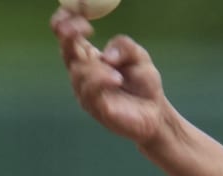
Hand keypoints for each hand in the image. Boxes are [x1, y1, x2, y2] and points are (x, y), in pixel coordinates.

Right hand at [51, 8, 171, 145]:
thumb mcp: (140, 57)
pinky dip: (101, 81)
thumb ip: (125, 46)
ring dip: (97, 68)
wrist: (157, 114)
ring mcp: (85, 91)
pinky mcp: (94, 108)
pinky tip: (116, 80)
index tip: (79, 13)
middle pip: (65, 50)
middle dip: (70, 36)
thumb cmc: (144, 85)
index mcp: (89, 56)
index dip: (65, 21)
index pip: (66, 35)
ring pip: (78, 72)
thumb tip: (106, 54)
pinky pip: (89, 91)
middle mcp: (82, 73)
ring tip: (119, 75)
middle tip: (84, 27)